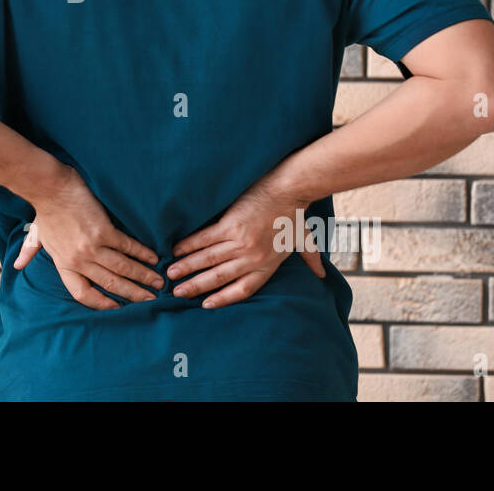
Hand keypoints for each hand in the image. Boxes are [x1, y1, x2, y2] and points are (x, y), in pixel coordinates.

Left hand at [15, 166, 163, 308]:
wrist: (49, 186)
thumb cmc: (45, 209)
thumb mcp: (37, 235)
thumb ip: (30, 252)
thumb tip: (17, 266)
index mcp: (63, 264)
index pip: (83, 294)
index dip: (101, 304)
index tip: (118, 308)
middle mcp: (78, 260)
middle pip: (110, 284)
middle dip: (133, 293)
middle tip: (151, 299)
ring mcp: (92, 246)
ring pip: (122, 268)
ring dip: (143, 276)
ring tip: (159, 282)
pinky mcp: (103, 230)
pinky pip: (127, 247)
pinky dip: (142, 254)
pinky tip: (154, 258)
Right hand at [167, 169, 325, 308]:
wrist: (288, 189)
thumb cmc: (295, 214)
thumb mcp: (304, 241)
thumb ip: (310, 260)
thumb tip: (322, 276)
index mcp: (267, 264)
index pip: (241, 289)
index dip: (222, 299)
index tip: (205, 305)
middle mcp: (252, 257)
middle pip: (219, 277)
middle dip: (196, 287)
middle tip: (177, 294)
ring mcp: (239, 241)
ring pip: (208, 260)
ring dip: (187, 268)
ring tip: (171, 276)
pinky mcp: (229, 224)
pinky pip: (204, 239)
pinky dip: (189, 246)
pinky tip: (176, 251)